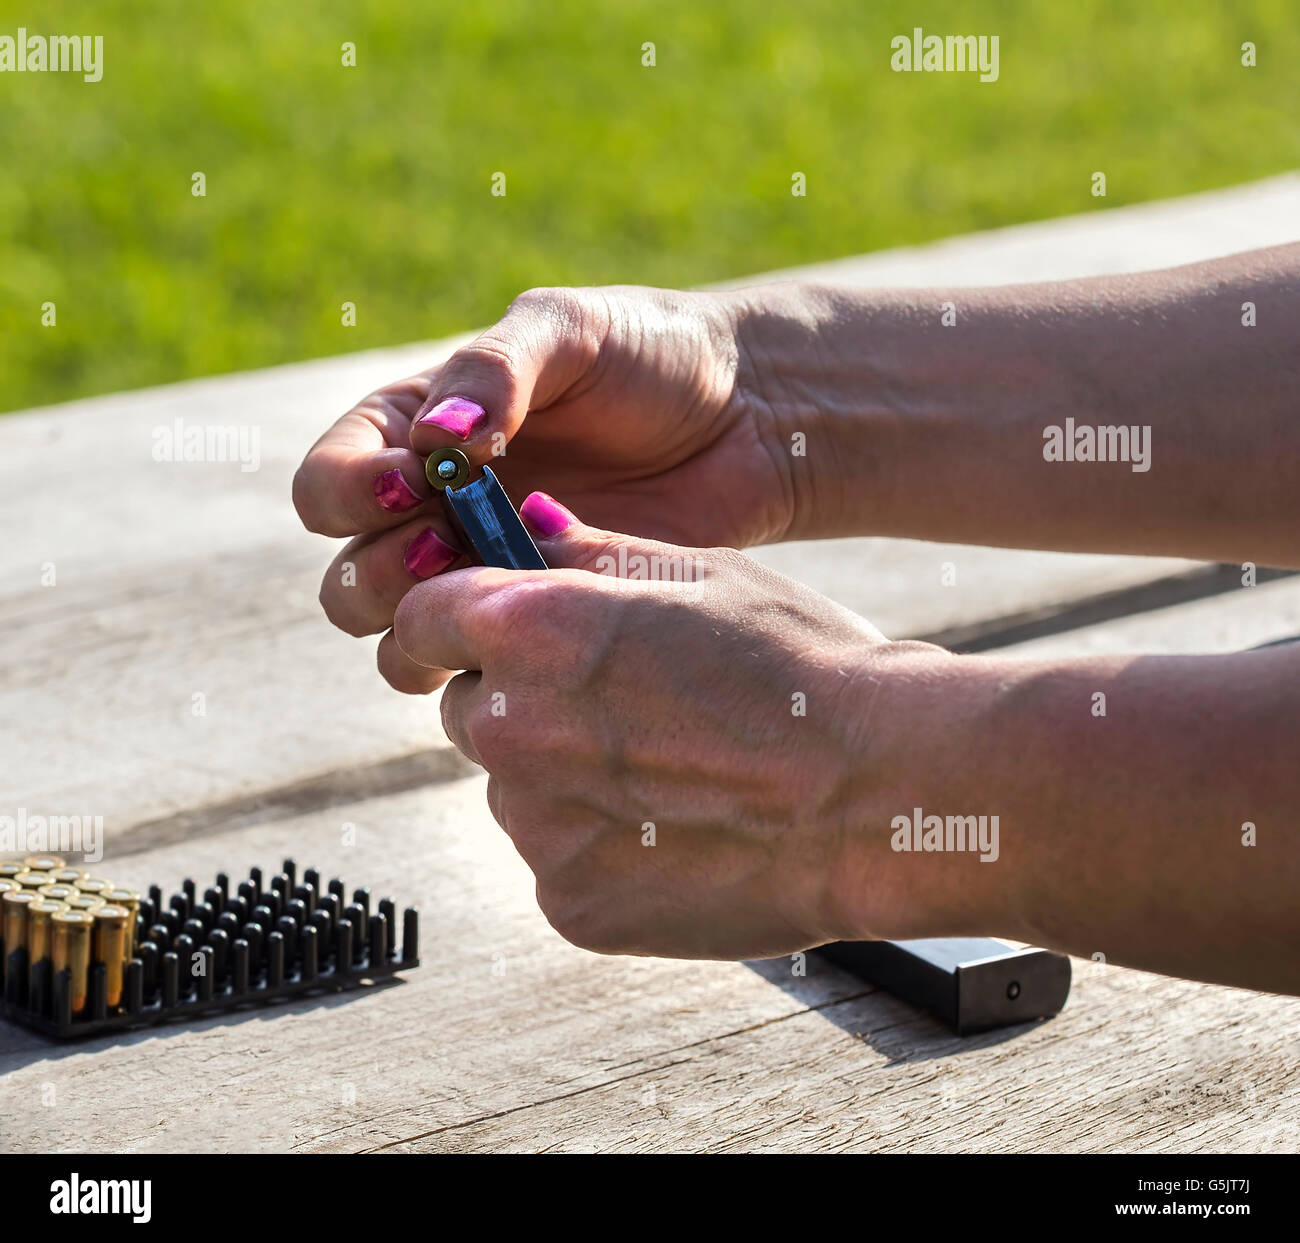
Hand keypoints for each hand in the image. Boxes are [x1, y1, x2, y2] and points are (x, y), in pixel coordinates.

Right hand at [294, 285, 801, 658]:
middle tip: (451, 548)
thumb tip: (431, 438)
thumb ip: (494, 368)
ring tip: (497, 591)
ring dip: (420, 629)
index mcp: (414, 433)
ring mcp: (484, 577)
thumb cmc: (650, 356)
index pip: (327, 484)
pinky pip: (476, 665)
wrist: (744, 421)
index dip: (349, 493)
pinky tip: (542, 624)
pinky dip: (484, 660)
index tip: (416, 481)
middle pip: (347, 578)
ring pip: (396, 639)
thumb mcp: (568, 331)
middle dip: (382, 573)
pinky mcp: (540, 622)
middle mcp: (432, 514)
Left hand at [392, 494, 898, 959]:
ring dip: (562, 778)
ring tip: (671, 773)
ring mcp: (536, 827)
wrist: (879, 795)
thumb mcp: (700, 572)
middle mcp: (511, 727)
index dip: (458, 621)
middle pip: (471, 709)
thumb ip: (588, 551)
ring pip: (516, 789)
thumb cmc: (804, 665)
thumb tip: (524, 529)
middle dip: (521, 701)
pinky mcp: (570, 902)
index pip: (422, 618)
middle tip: (622, 705)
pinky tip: (680, 831)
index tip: (496, 632)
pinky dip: (601, 848)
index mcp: (530, 627)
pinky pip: (560, 859)